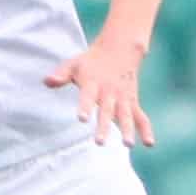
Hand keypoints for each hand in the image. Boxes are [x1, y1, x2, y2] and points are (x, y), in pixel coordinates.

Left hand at [46, 31, 154, 146]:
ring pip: (126, 115)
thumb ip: (61, 74)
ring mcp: (123, 98)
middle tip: (100, 143)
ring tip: (127, 145)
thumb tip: (46, 81)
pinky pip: (141, 116)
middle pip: (107, 111)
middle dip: (104, 126)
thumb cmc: (90, 61)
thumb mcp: (74, 64)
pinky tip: (149, 144)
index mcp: (93, 83)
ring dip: (127, 130)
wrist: (119, 49)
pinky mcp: (132, 102)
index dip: (85, 107)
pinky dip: (146, 129)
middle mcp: (109, 92)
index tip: (82, 119)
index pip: (88, 96)